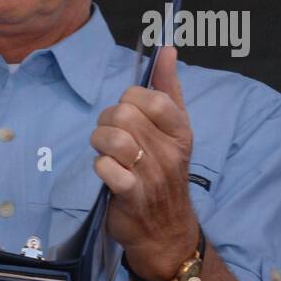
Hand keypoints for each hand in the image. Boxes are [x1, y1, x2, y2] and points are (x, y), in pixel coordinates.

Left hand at [91, 46, 198, 280]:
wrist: (166, 231)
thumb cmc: (165, 173)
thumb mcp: (175, 130)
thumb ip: (169, 88)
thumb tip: (168, 49)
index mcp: (180, 131)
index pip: (152, 98)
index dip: (130, 100)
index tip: (130, 114)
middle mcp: (169, 152)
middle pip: (125, 114)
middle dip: (108, 120)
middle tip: (111, 135)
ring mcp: (151, 175)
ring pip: (114, 139)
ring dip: (101, 143)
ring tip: (107, 152)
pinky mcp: (132, 196)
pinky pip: (106, 169)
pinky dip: (100, 168)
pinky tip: (107, 173)